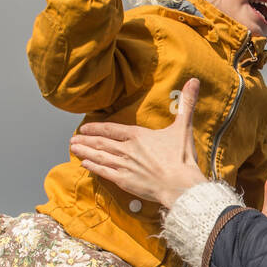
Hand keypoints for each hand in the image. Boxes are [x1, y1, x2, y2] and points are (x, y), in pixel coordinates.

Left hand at [70, 78, 208, 207]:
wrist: (180, 185)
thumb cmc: (182, 158)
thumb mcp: (184, 127)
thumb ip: (186, 104)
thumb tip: (194, 81)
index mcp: (138, 136)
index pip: (112, 129)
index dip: (97, 128)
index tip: (84, 127)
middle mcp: (127, 150)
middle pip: (102, 143)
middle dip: (86, 140)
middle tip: (72, 139)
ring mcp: (124, 166)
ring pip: (100, 156)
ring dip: (85, 152)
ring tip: (73, 148)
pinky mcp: (125, 182)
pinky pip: (105, 172)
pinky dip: (94, 167)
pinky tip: (85, 164)